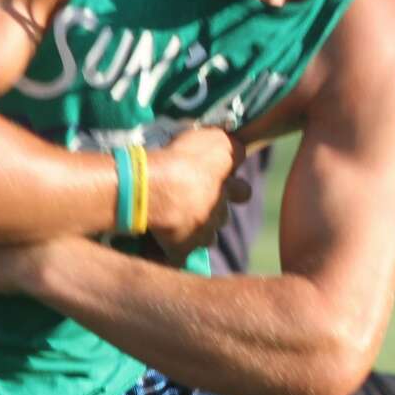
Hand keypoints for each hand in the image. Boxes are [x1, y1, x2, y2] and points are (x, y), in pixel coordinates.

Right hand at [146, 126, 242, 257]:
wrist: (152, 186)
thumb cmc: (180, 158)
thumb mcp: (211, 139)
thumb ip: (225, 143)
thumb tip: (234, 146)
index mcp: (226, 186)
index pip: (242, 190)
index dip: (234, 187)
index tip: (222, 181)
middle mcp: (218, 211)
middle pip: (223, 215)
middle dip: (214, 210)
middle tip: (194, 201)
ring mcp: (202, 233)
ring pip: (207, 237)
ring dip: (197, 230)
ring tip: (176, 220)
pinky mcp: (183, 250)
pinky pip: (180, 255)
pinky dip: (173, 250)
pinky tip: (162, 242)